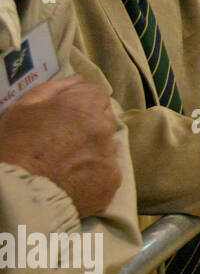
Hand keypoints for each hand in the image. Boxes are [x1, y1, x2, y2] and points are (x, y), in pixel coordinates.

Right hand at [0, 76, 121, 217]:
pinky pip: (107, 170)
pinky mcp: (113, 180)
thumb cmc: (14, 146)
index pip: (96, 94)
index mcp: (84, 105)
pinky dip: (94, 174)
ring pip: (107, 145)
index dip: (80, 103)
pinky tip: (73, 180)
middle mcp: (104, 127)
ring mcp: (111, 155)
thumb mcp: (22, 109)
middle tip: (61, 141)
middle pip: (105, 118)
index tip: (63, 117)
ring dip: (93, 149)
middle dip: (89, 124)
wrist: (18, 195)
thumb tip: (78, 78)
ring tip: (65, 163)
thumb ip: (54, 88)